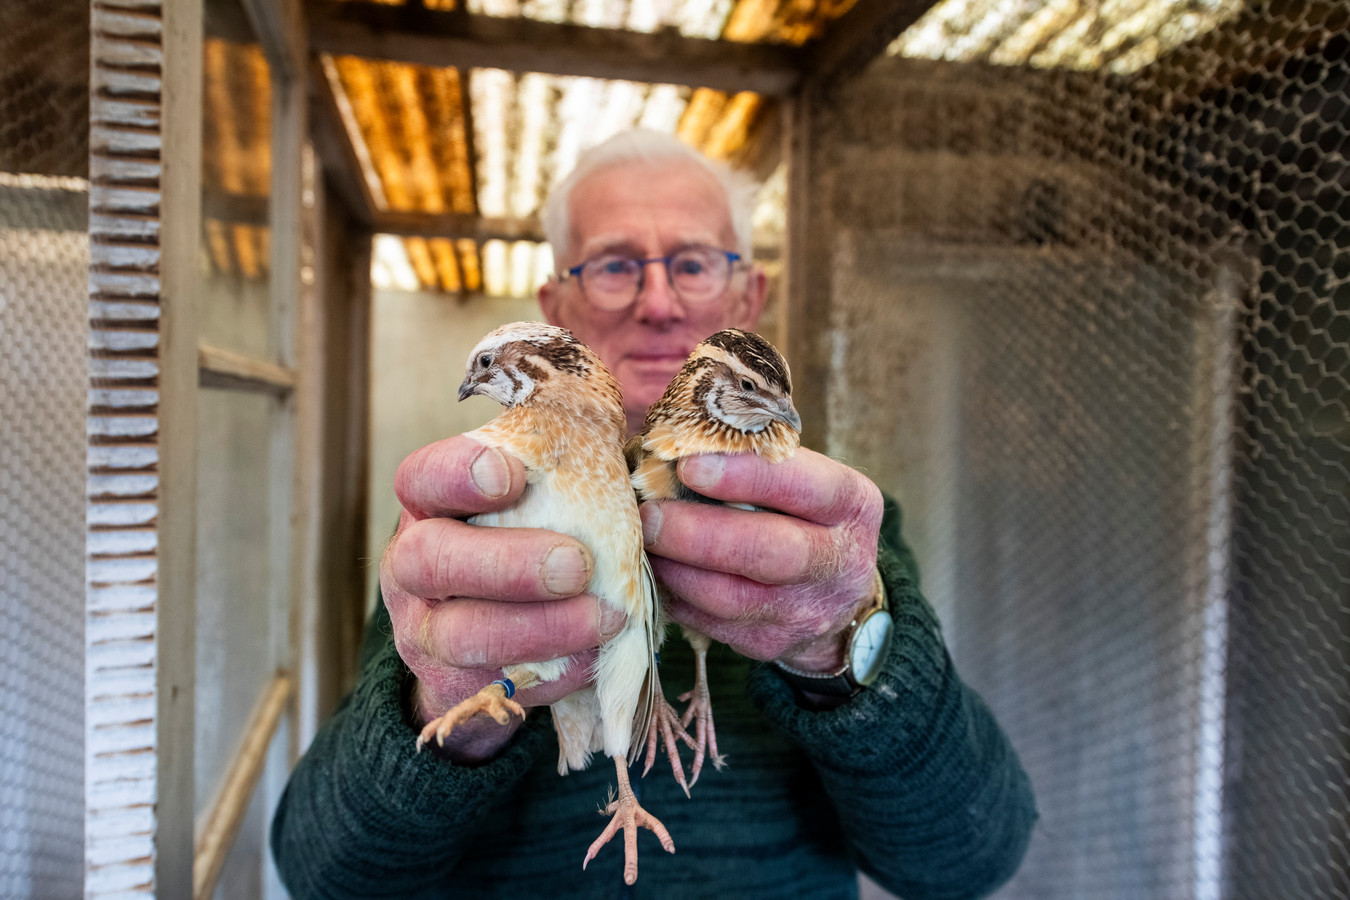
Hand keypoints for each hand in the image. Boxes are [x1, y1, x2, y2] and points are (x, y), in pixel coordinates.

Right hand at [380, 435, 625, 761]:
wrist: (488, 636)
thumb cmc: (529, 537)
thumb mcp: (537, 492)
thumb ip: (563, 457)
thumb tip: (619, 417)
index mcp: (430, 505)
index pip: (423, 478)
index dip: (458, 474)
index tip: (511, 474)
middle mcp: (412, 566)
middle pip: (431, 560)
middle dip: (507, 564)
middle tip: (575, 565)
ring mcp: (425, 632)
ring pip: (462, 636)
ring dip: (540, 628)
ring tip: (605, 618)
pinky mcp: (451, 686)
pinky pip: (495, 687)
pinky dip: (553, 673)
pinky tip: (597, 657)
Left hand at [638, 447, 883, 673]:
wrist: (837, 596)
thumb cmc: (804, 516)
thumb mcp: (806, 481)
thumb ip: (756, 461)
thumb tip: (675, 442)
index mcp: (850, 504)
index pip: (802, 486)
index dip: (745, 476)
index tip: (689, 465)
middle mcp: (837, 561)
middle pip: (766, 552)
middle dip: (698, 534)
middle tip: (650, 515)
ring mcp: (806, 610)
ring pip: (731, 598)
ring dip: (676, 569)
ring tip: (644, 540)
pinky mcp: (771, 644)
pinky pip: (711, 623)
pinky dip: (676, 595)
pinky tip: (658, 569)